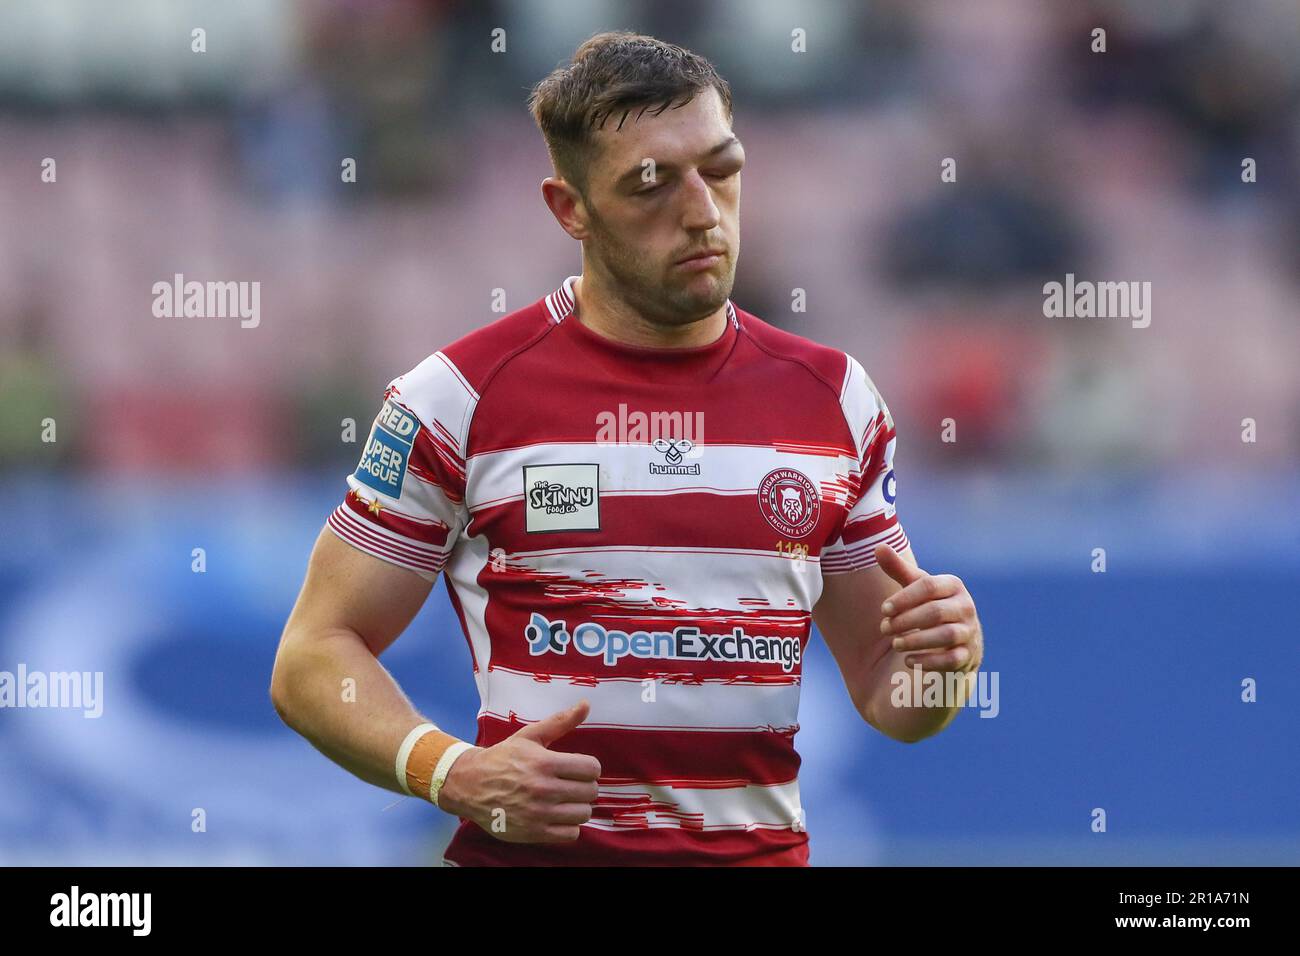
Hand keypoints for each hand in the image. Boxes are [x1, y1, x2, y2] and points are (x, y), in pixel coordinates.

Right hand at [437, 699, 601, 843]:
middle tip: (571, 784)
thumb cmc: (503, 758)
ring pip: (583, 814)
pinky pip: (570, 834)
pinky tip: (558, 816)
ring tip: (565, 800)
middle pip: (590, 792)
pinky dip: (569, 826)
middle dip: (585, 786)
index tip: (579, 768)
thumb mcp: (529, 736)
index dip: (589, 767)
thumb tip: (586, 704)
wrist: (469, 785)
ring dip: (578, 807)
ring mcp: (539, 813)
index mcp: (545, 763)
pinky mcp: (534, 833)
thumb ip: (560, 722)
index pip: (592, 768)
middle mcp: (543, 789)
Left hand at [874, 544, 982, 673]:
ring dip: (916, 640)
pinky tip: (908, 660)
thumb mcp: (916, 588)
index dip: (903, 598)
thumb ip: (898, 569)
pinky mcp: (968, 656)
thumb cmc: (930, 607)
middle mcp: (966, 607)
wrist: (957, 642)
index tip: (883, 609)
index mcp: (953, 585)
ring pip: (946, 636)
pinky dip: (929, 661)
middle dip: (906, 621)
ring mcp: (970, 632)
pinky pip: (952, 660)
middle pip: (935, 612)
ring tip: (895, 644)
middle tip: (884, 628)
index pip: (928, 586)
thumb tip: (878, 547)